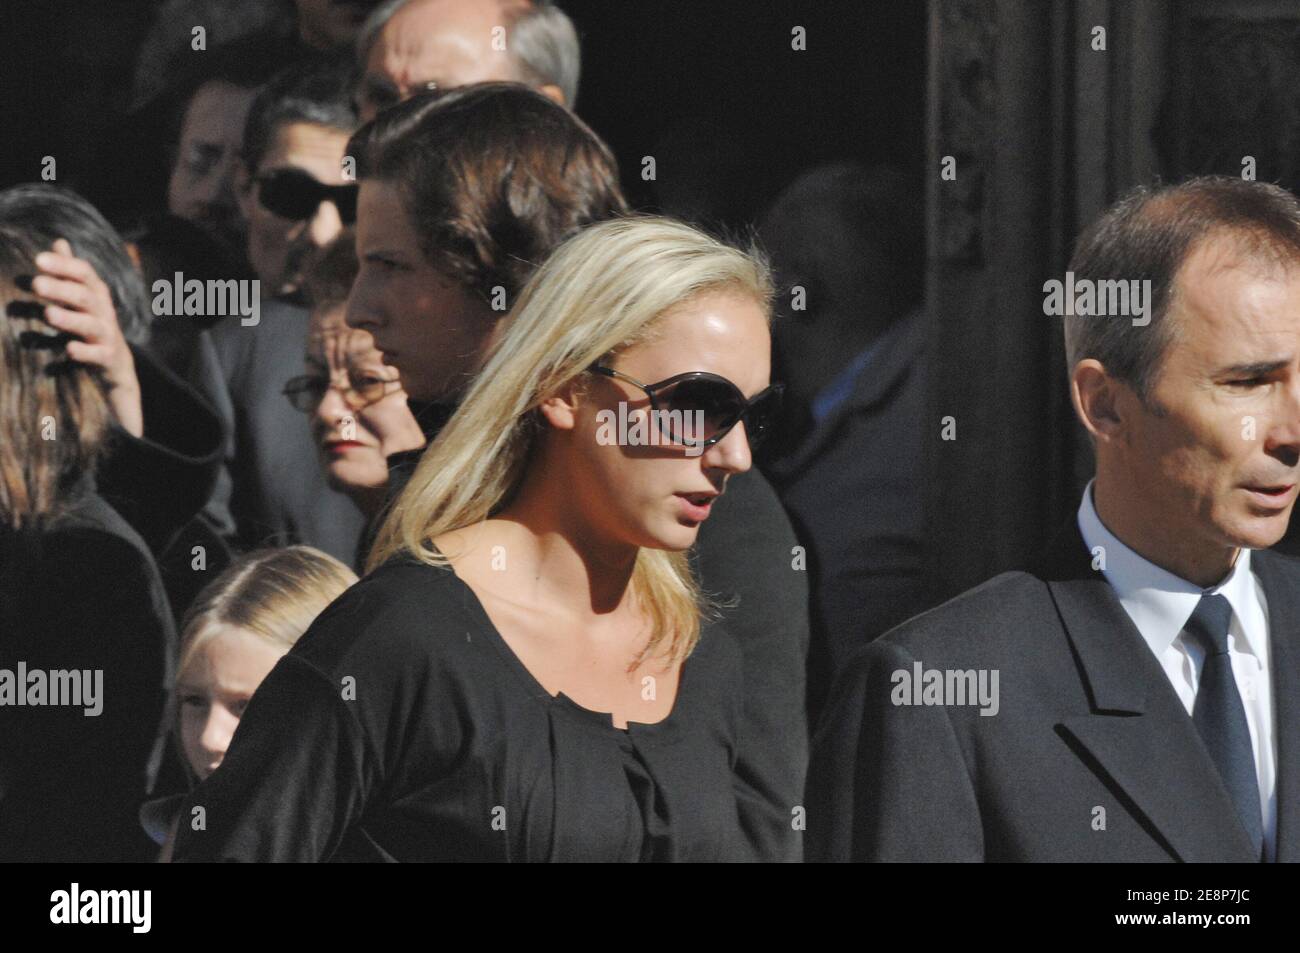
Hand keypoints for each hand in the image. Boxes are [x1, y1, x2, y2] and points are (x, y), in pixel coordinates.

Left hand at [33, 238, 143, 436]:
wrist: (116, 365)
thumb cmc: (92, 324)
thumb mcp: (84, 296)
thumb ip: (70, 272)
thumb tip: (59, 241)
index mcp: (97, 293)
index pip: (83, 273)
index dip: (64, 265)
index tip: (37, 260)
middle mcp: (104, 311)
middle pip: (84, 296)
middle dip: (61, 290)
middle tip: (35, 284)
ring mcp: (107, 335)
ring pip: (90, 325)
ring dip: (70, 319)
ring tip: (48, 314)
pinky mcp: (107, 358)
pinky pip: (98, 354)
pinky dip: (84, 352)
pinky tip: (68, 349)